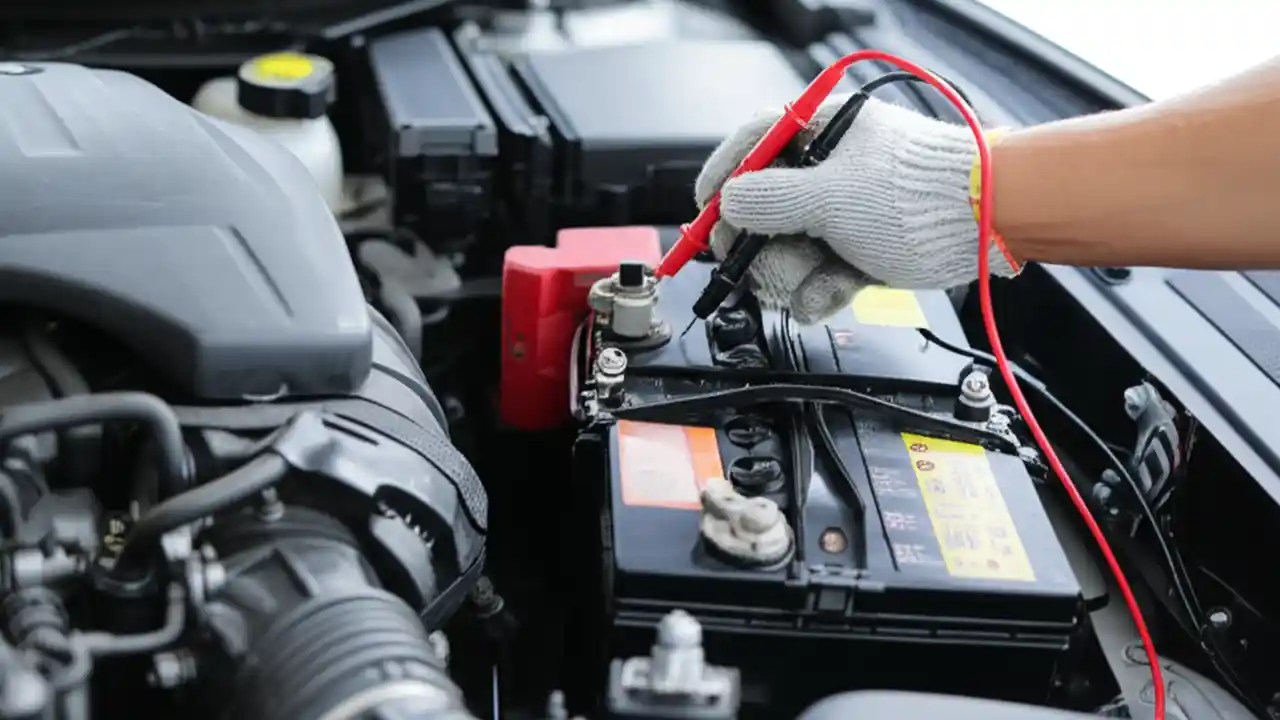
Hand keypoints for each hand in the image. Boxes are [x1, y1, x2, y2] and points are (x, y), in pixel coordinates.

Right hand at [694, 96, 1015, 322]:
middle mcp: (828, 169)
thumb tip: (728, 205)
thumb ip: (769, 201)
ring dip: (793, 276)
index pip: (752, 144)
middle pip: (762, 208)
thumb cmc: (917, 196)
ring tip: (812, 284)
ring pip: (788, 249)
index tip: (702, 212)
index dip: (721, 178)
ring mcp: (843, 211)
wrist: (986, 225)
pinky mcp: (859, 248)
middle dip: (761, 247)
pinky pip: (819, 272)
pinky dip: (820, 290)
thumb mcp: (829, 196)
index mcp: (821, 132)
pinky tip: (826, 297)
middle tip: (756, 266)